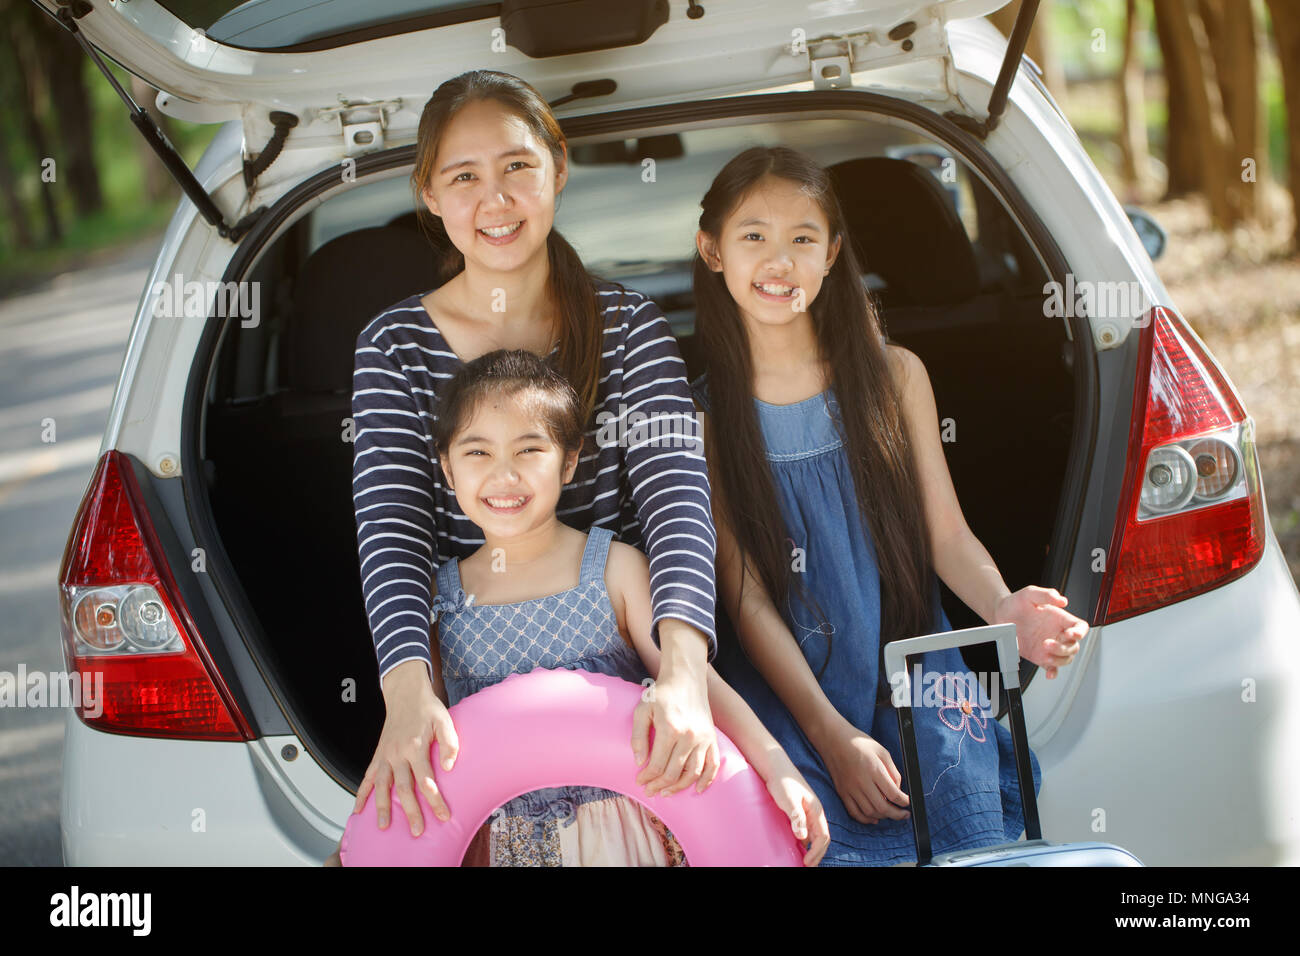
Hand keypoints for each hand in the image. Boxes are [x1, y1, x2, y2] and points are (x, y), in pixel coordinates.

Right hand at [353, 659, 459, 835]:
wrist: (406, 694)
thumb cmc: (428, 709)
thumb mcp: (445, 721)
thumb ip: (450, 743)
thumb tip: (449, 767)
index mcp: (415, 746)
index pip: (425, 779)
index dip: (434, 799)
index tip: (442, 815)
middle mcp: (397, 753)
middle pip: (403, 788)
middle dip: (410, 811)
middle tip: (417, 830)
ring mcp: (385, 756)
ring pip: (382, 786)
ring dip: (382, 807)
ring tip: (383, 826)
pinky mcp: (378, 756)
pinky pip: (367, 777)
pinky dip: (361, 794)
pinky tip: (358, 810)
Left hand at [631, 663, 719, 797]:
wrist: (685, 679)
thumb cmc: (660, 694)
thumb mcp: (642, 710)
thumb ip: (638, 737)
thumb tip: (639, 763)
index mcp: (670, 729)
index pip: (657, 765)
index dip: (647, 777)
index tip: (640, 782)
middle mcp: (689, 736)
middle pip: (674, 773)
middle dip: (659, 786)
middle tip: (650, 791)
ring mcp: (703, 738)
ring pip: (693, 773)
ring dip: (679, 787)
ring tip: (666, 792)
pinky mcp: (712, 738)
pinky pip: (713, 765)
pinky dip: (707, 780)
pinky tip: (697, 790)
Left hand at [764, 759, 830, 865]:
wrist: (776, 767)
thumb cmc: (782, 782)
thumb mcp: (789, 799)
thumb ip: (796, 817)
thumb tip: (803, 837)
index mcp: (816, 811)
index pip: (823, 837)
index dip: (817, 852)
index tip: (807, 863)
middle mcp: (815, 813)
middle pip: (822, 839)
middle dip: (817, 855)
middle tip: (807, 867)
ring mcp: (809, 813)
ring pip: (815, 836)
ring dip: (812, 850)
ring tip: (805, 861)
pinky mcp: (801, 812)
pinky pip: (808, 831)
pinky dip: (806, 843)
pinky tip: (799, 848)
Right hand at [819, 718, 910, 824]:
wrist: (833, 739)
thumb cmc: (858, 742)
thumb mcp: (881, 751)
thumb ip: (892, 770)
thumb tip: (898, 789)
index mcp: (873, 769)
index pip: (893, 793)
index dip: (904, 802)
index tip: (908, 803)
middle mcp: (861, 782)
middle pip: (882, 807)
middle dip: (897, 814)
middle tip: (904, 814)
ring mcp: (850, 789)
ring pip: (869, 812)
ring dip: (883, 817)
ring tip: (890, 814)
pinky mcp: (842, 792)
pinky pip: (854, 812)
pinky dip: (866, 819)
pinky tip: (874, 818)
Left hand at [994, 586, 1087, 678]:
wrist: (1000, 615)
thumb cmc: (1017, 603)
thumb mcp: (1030, 594)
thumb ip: (1046, 595)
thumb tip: (1063, 601)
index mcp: (1060, 619)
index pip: (1080, 627)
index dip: (1080, 632)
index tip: (1072, 634)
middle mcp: (1058, 634)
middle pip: (1074, 646)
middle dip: (1063, 648)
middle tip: (1046, 643)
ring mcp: (1050, 647)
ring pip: (1065, 658)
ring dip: (1059, 660)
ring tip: (1045, 657)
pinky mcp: (1041, 657)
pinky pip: (1052, 668)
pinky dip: (1053, 672)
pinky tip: (1049, 674)